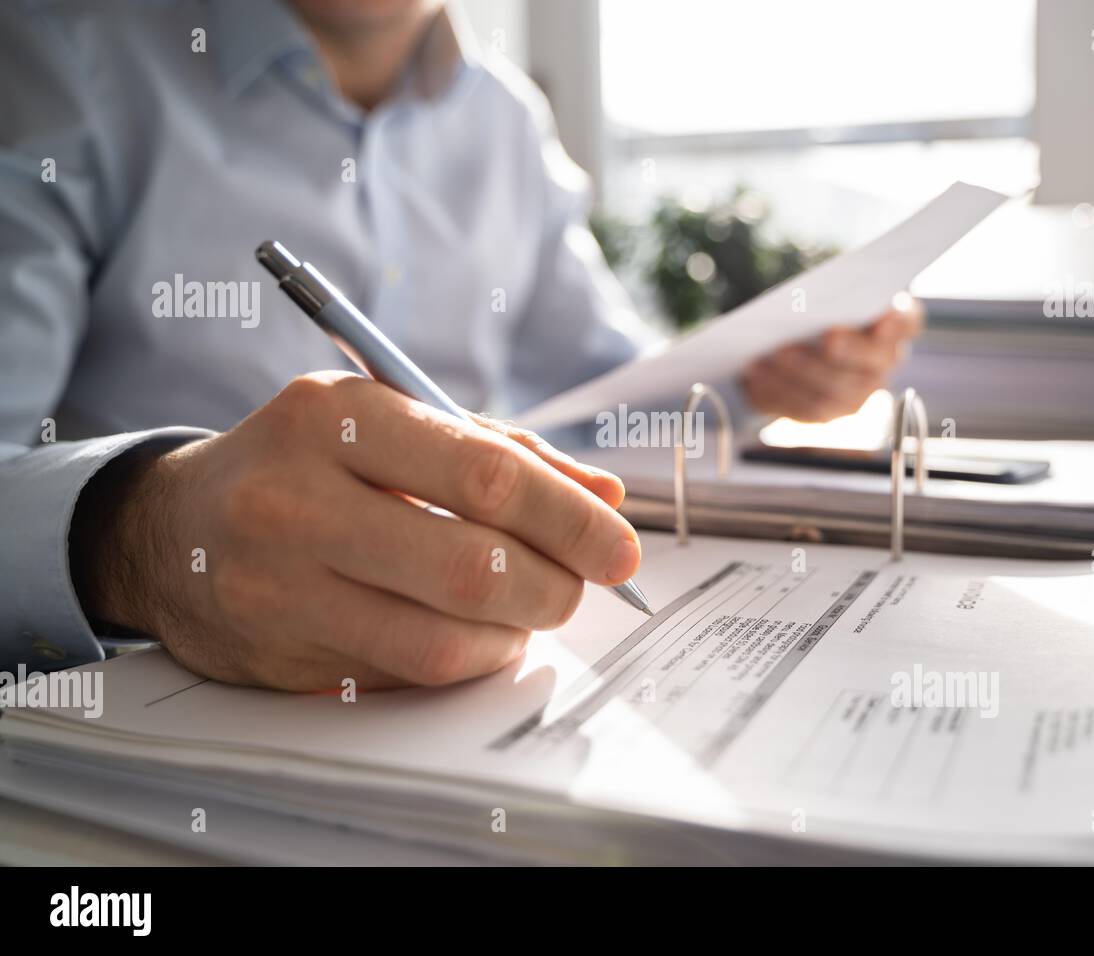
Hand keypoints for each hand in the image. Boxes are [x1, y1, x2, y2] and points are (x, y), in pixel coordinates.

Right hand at [74, 372, 639, 690]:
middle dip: (554, 586)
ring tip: (527, 609)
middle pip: (471, 567)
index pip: (485, 475)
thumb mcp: (393, 425)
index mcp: (337, 419)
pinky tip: (472, 634)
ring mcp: (279, 587)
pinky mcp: (278, 655)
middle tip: (578, 586)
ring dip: (513, 633)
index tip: (621, 546)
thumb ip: (504, 454)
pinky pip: (405, 675)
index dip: (570, 518)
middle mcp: (297, 501)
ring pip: (441, 638)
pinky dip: (464, 659)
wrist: (175, 526)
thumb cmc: (311, 464)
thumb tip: (605, 499)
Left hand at [741, 293, 923, 421]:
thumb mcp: (823, 289)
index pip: (905, 323)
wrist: (789, 336)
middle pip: (871, 366)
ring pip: (833, 394)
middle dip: (848, 352)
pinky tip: (756, 373)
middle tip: (826, 338)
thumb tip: (808, 300)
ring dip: (801, 374)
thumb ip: (828, 292)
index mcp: (892, 324)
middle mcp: (881, 364)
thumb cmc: (814, 303)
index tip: (882, 320)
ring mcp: (856, 394)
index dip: (897, 323)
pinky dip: (777, 390)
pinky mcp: (825, 412)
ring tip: (773, 355)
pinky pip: (802, 409)